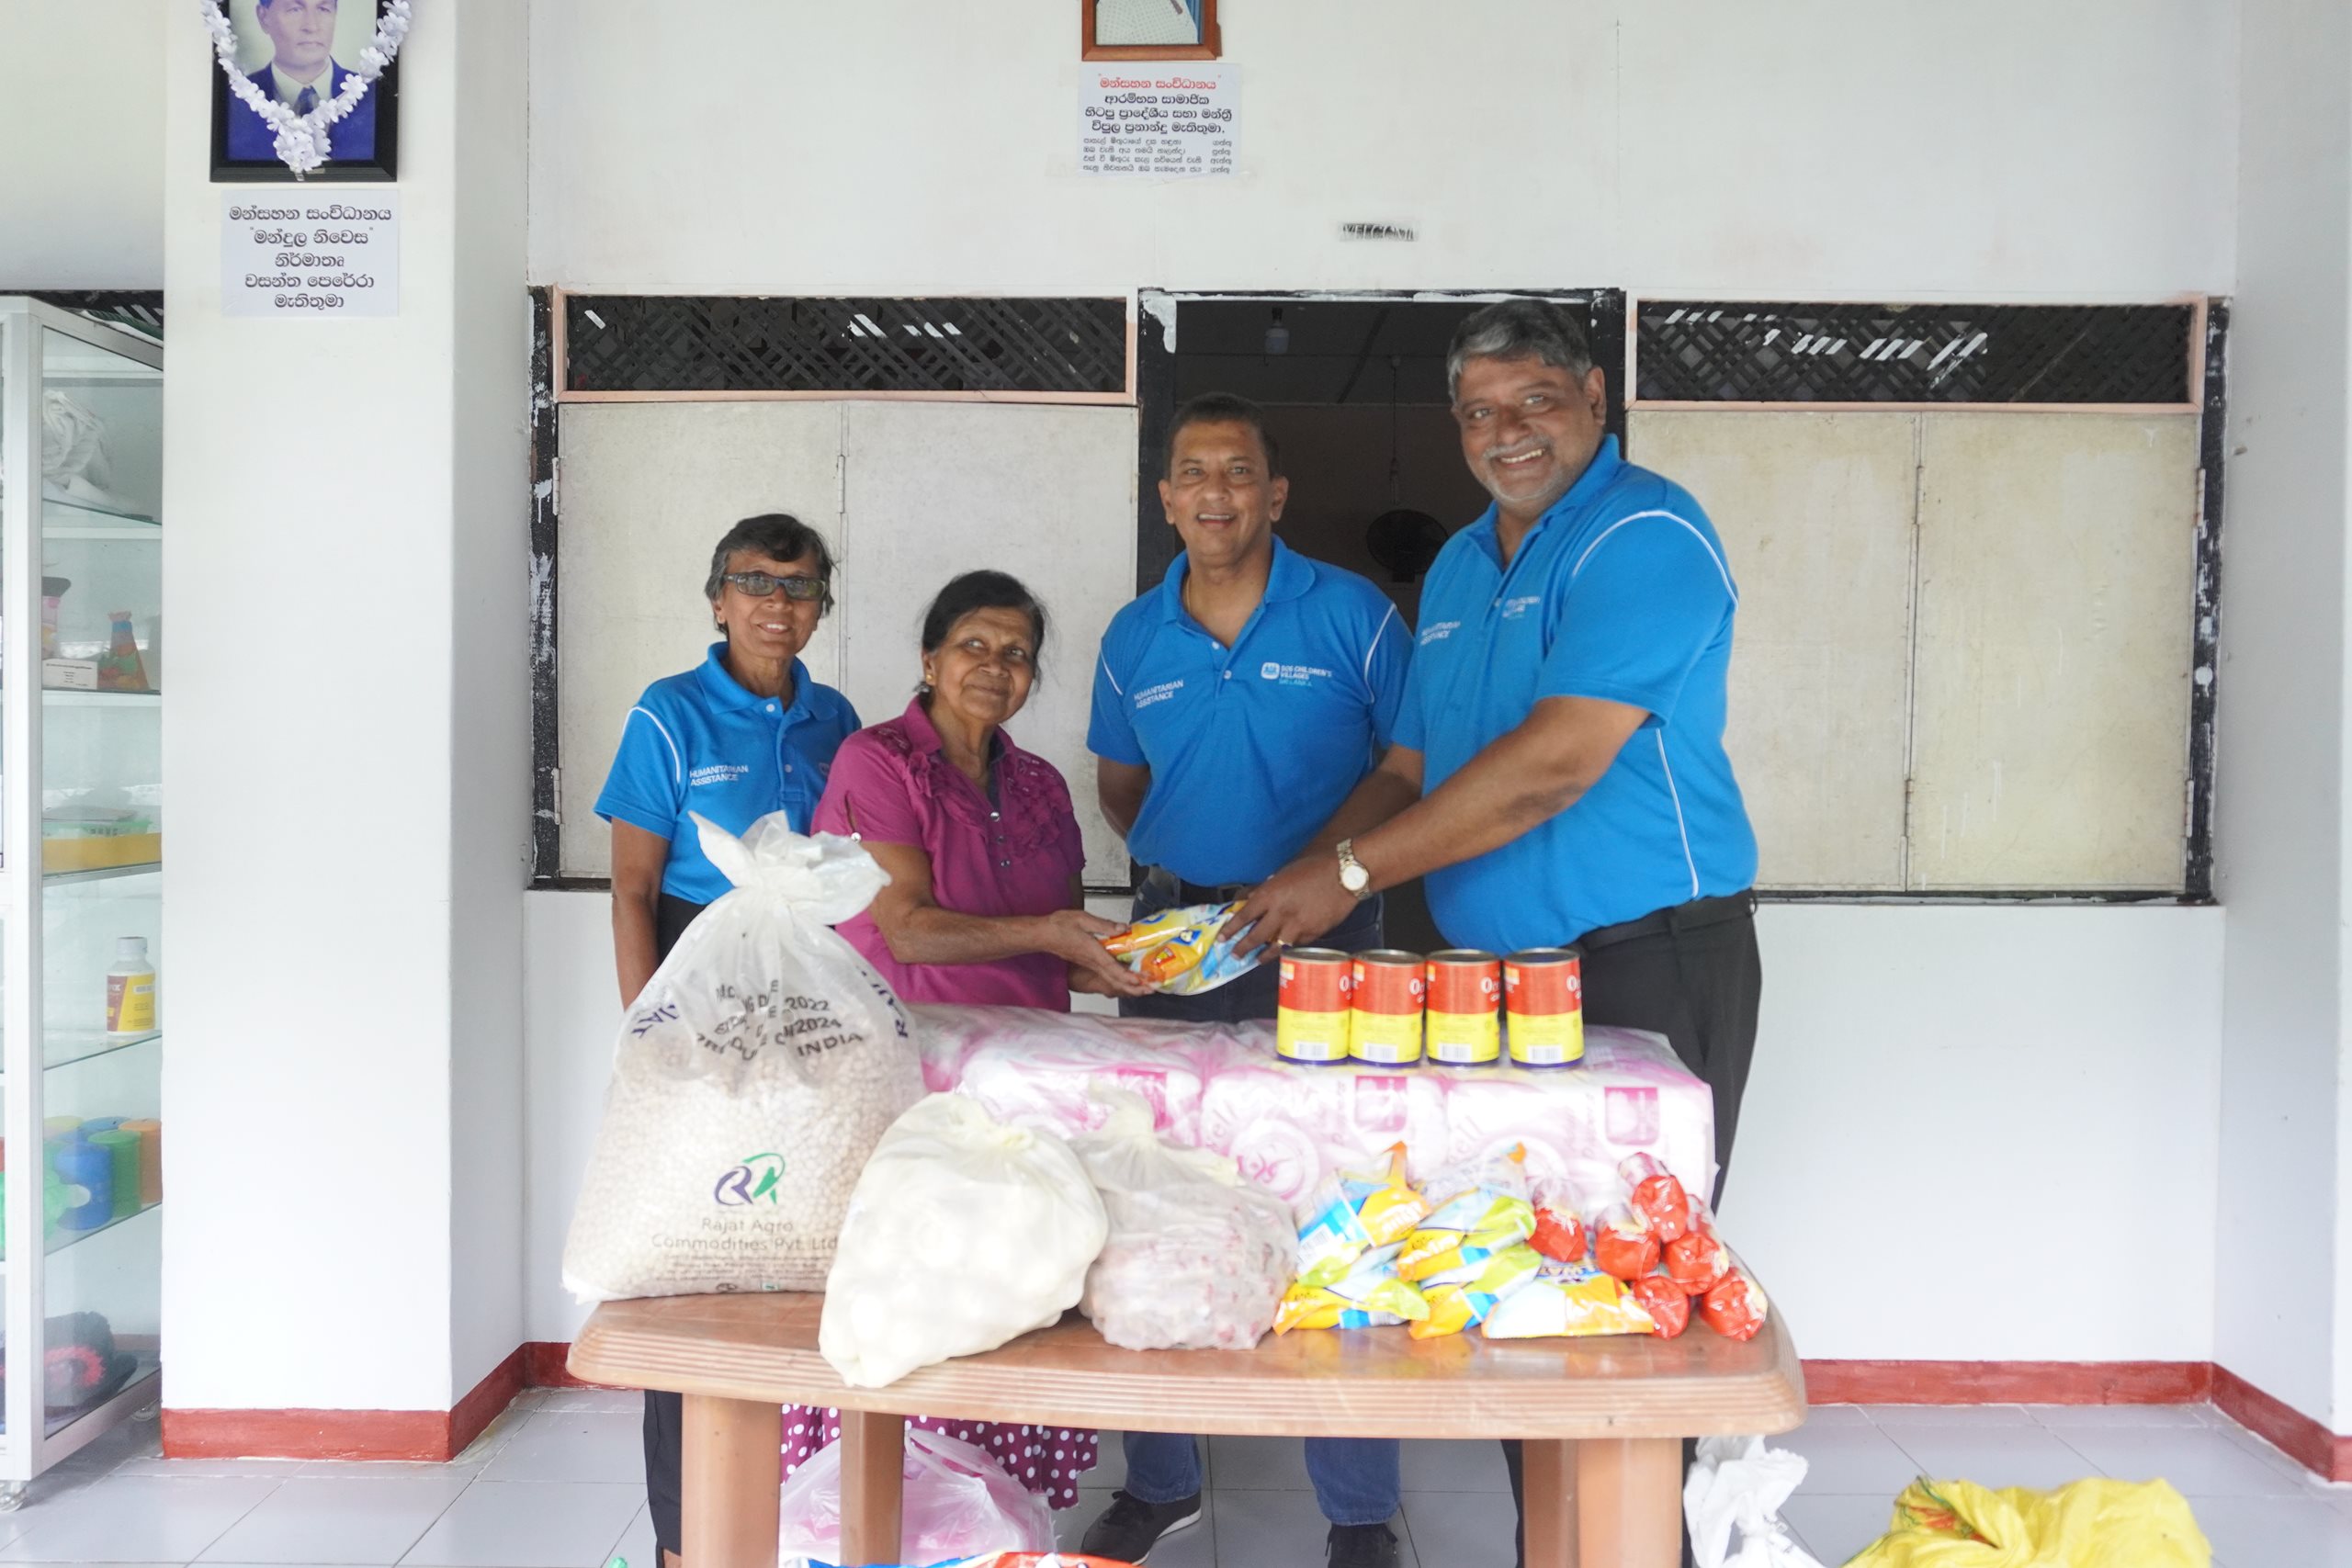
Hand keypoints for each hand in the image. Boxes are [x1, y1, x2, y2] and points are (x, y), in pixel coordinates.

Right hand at [1039, 908, 1154, 996]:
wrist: (1042, 934)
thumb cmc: (1059, 926)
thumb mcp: (1082, 919)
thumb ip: (1104, 924)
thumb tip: (1123, 928)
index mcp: (1093, 952)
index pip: (1113, 968)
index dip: (1128, 976)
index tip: (1141, 980)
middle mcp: (1092, 962)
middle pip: (1115, 980)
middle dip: (1134, 987)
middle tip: (1151, 988)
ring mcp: (1090, 964)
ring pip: (1111, 980)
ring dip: (1129, 986)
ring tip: (1144, 987)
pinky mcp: (1089, 963)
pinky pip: (1107, 975)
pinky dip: (1120, 979)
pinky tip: (1128, 978)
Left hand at [1233, 854, 1357, 960]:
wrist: (1345, 874)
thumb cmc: (1314, 868)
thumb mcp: (1284, 873)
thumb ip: (1267, 889)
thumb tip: (1252, 899)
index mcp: (1270, 895)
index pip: (1244, 916)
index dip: (1231, 929)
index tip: (1223, 938)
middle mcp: (1280, 913)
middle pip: (1256, 936)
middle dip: (1243, 948)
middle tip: (1234, 956)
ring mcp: (1297, 926)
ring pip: (1276, 947)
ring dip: (1264, 955)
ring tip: (1257, 960)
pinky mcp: (1313, 933)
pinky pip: (1296, 944)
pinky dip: (1289, 947)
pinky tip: (1284, 949)